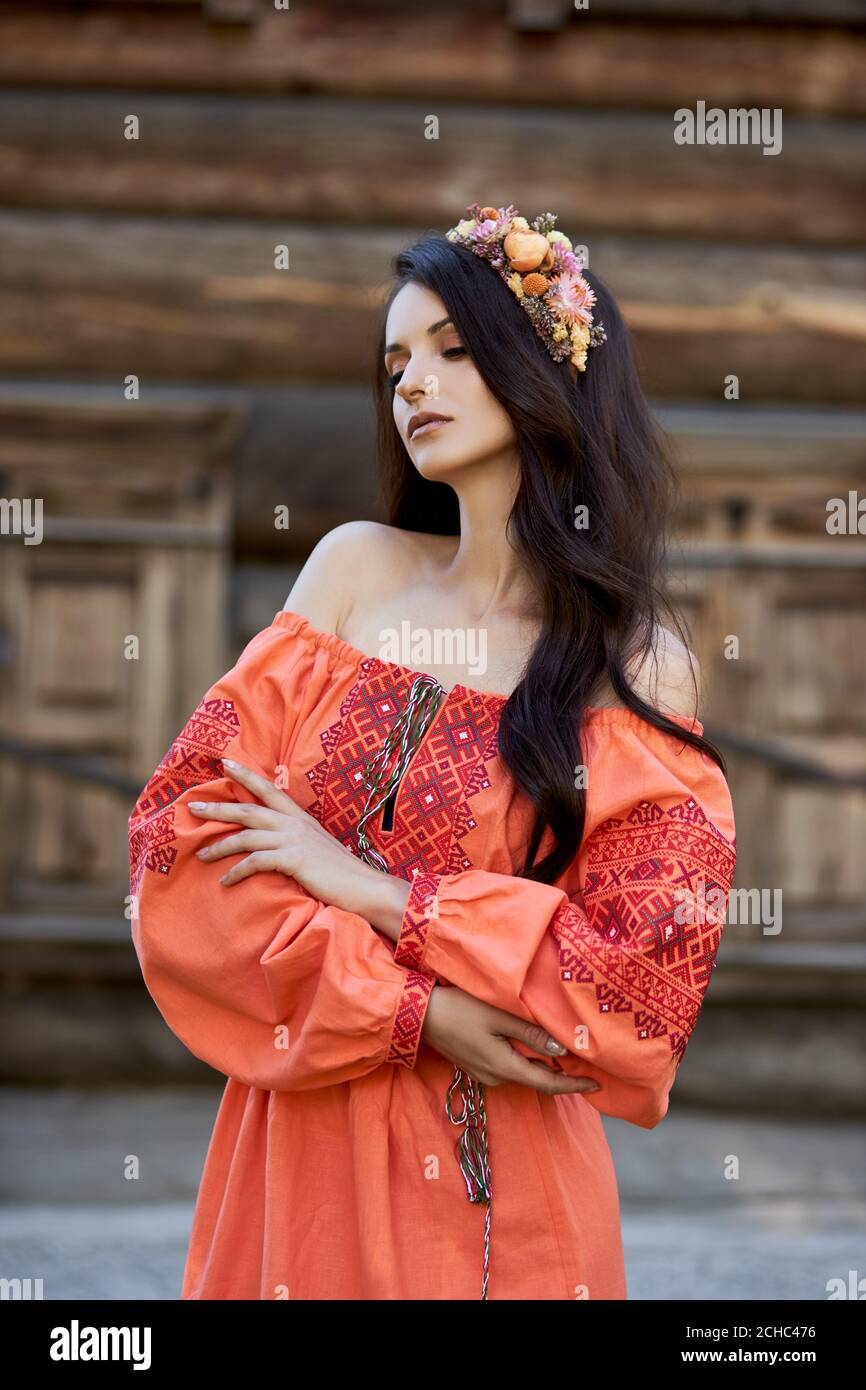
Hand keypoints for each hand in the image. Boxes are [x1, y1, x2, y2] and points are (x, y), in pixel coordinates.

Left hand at [188, 758, 387, 918]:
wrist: (364, 886)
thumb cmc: (340, 872)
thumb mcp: (316, 847)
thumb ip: (296, 839)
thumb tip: (276, 842)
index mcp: (300, 817)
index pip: (269, 789)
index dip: (246, 775)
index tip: (226, 763)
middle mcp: (295, 823)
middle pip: (248, 810)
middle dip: (218, 808)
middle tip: (193, 807)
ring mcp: (294, 840)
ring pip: (246, 836)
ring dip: (219, 846)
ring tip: (201, 855)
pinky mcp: (294, 859)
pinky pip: (256, 861)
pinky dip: (237, 871)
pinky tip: (226, 881)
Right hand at [421, 985, 601, 1097]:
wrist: (421, 1015)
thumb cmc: (460, 1010)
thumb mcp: (498, 1017)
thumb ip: (530, 1033)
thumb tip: (561, 1048)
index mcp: (505, 1068)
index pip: (548, 1083)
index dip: (574, 1086)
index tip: (597, 1086)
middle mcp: (497, 1078)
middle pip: (537, 1080)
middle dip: (563, 1076)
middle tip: (589, 1068)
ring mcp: (485, 1074)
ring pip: (523, 1073)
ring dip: (545, 1067)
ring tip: (569, 1056)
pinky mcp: (478, 1065)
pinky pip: (510, 1067)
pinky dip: (528, 1061)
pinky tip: (537, 1049)